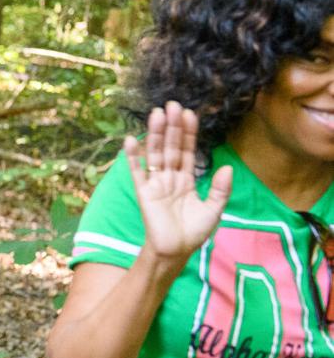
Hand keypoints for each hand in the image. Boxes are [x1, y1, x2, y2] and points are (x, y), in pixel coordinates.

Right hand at [124, 101, 231, 265]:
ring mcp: (155, 183)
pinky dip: (132, 156)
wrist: (176, 251)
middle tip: (173, 105)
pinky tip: (130, 140)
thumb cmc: (194, 232)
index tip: (190, 115)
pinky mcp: (143, 192)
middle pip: (170, 147)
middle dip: (172, 127)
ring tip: (157, 114)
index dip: (188, 134)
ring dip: (155, 134)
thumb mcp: (214, 209)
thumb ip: (220, 189)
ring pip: (155, 153)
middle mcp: (170, 177)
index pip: (187, 151)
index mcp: (186, 179)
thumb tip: (227, 168)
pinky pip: (136, 171)